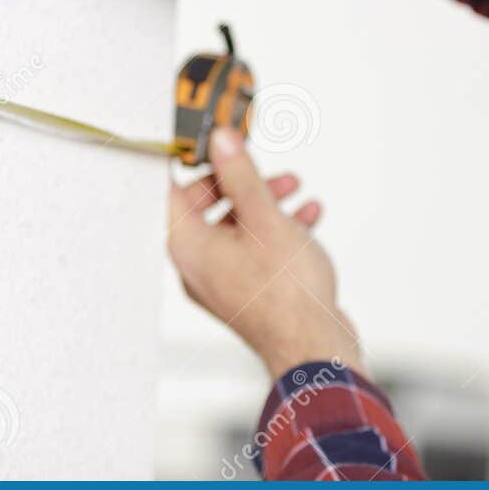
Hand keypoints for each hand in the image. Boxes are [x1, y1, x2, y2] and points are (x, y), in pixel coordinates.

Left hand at [167, 127, 362, 379]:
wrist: (314, 347)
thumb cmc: (286, 294)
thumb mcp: (264, 218)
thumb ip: (242, 175)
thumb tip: (221, 143)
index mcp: (188, 247)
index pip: (173, 191)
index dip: (193, 163)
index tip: (214, 143)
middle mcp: (197, 266)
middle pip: (208, 207)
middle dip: (242, 183)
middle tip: (265, 169)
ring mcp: (222, 282)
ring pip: (235, 228)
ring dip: (265, 204)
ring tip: (295, 190)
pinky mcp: (248, 292)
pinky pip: (254, 250)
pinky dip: (276, 230)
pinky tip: (307, 218)